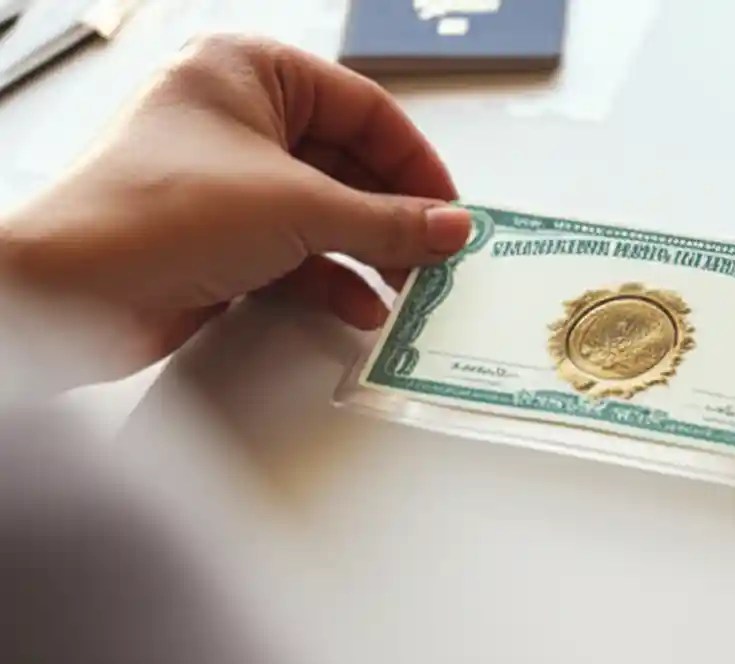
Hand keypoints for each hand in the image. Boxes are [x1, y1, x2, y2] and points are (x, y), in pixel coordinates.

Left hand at [0, 35, 470, 378]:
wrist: (67, 294)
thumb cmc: (153, 213)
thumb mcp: (298, 208)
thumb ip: (387, 220)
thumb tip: (451, 225)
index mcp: (248, 71)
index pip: (362, 107)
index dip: (415, 160)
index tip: (451, 206)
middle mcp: (237, 118)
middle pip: (347, 162)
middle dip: (394, 213)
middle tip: (437, 252)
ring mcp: (228, 180)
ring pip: (325, 210)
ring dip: (369, 251)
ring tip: (410, 284)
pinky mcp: (220, 237)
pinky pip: (296, 250)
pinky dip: (331, 278)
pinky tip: (362, 306)